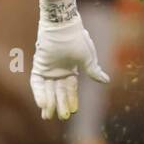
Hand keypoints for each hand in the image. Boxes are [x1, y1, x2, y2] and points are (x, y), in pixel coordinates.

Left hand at [30, 0, 109, 120]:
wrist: (63, 26)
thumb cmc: (77, 39)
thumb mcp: (87, 57)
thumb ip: (93, 70)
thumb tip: (105, 81)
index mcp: (70, 70)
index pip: (71, 89)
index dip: (72, 100)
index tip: (73, 111)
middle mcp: (58, 72)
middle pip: (59, 92)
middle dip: (60, 104)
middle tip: (61, 117)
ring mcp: (48, 69)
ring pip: (48, 90)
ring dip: (49, 102)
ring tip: (48, 116)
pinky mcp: (39, 66)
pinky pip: (37, 83)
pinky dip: (40, 93)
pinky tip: (43, 104)